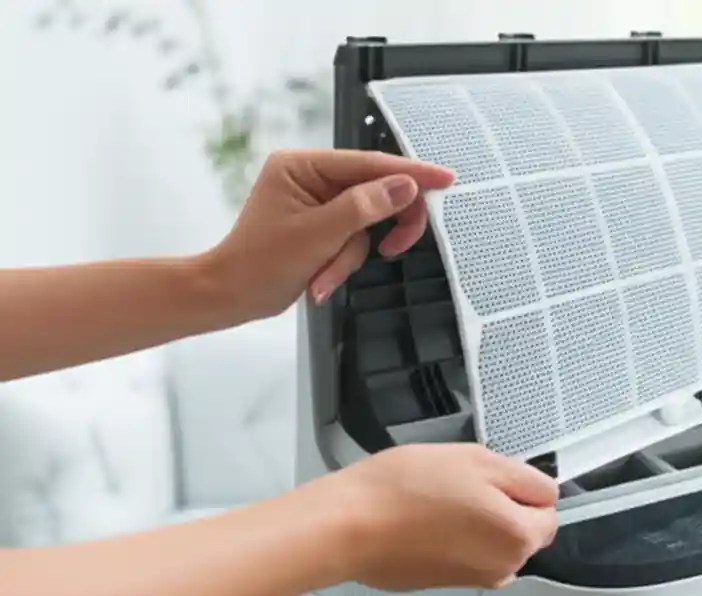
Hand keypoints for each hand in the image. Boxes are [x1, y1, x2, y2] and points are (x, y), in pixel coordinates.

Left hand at [200, 149, 454, 323]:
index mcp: (303, 166)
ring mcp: (318, 203)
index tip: (444, 179)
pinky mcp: (322, 226)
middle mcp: (311, 177)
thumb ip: (364, 207)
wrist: (230, 297)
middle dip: (379, 227)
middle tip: (396, 248)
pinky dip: (340, 264)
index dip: (410, 173)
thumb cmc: (260, 264)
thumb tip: (404, 186)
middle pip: (373, 193)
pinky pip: (352, 240)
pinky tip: (319, 281)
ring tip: (323, 278)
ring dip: (349, 257)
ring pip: (366, 224)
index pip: (368, 164)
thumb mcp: (317, 235)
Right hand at [314, 444, 559, 590]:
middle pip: (520, 527)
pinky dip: (450, 535)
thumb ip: (524, 477)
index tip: (493, 476)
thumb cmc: (405, 491)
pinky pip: (461, 552)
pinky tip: (422, 517)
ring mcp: (471, 580)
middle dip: (500, 504)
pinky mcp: (442, 583)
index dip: (521, 486)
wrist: (348, 526)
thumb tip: (545, 491)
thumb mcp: (479, 460)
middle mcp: (502, 568)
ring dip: (474, 519)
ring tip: (436, 498)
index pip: (548, 509)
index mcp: (518, 537)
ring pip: (489, 539)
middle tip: (460, 483)